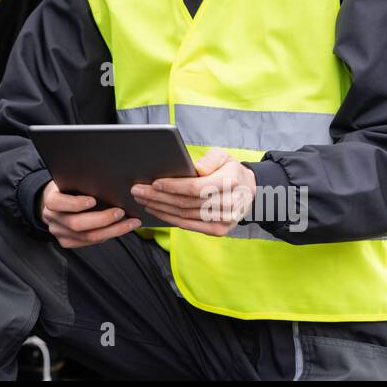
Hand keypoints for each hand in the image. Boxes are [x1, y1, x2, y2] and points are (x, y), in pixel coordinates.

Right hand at [38, 179, 140, 248]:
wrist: (56, 201)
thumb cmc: (68, 187)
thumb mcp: (70, 180)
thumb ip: (82, 184)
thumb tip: (108, 185)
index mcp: (50, 199)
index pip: (58, 203)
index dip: (76, 203)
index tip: (93, 200)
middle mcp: (52, 218)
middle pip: (76, 224)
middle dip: (102, 219)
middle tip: (121, 212)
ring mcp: (59, 232)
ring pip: (87, 237)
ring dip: (112, 230)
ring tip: (130, 223)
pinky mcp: (67, 242)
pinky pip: (89, 242)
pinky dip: (107, 235)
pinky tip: (121, 229)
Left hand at [130, 148, 256, 235]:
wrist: (248, 191)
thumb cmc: (229, 170)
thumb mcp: (223, 156)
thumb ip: (210, 159)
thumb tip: (195, 169)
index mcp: (230, 182)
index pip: (196, 188)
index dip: (174, 186)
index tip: (154, 183)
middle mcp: (228, 204)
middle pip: (186, 203)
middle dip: (158, 197)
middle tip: (138, 190)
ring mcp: (224, 220)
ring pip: (184, 216)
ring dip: (160, 209)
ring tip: (142, 200)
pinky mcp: (218, 230)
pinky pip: (188, 225)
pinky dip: (169, 219)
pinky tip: (156, 211)